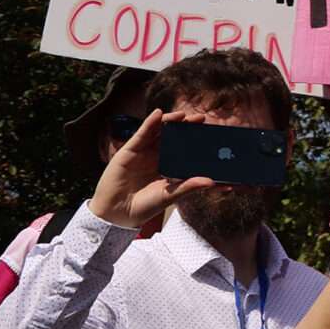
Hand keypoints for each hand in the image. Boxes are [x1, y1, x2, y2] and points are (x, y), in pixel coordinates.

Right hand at [89, 110, 216, 231]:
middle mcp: (157, 157)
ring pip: (158, 132)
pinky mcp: (129, 151)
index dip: (196, 140)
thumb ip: (188, 187)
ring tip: (183, 114)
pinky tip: (158, 114)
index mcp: (169, 166)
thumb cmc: (144, 206)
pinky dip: (149, 123)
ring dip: (170, 121)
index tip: (212, 134)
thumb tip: (211, 181)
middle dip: (187, 126)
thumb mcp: (169, 196)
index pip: (184, 149)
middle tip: (201, 118)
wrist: (117, 214)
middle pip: (173, 136)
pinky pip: (141, 134)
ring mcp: (143, 153)